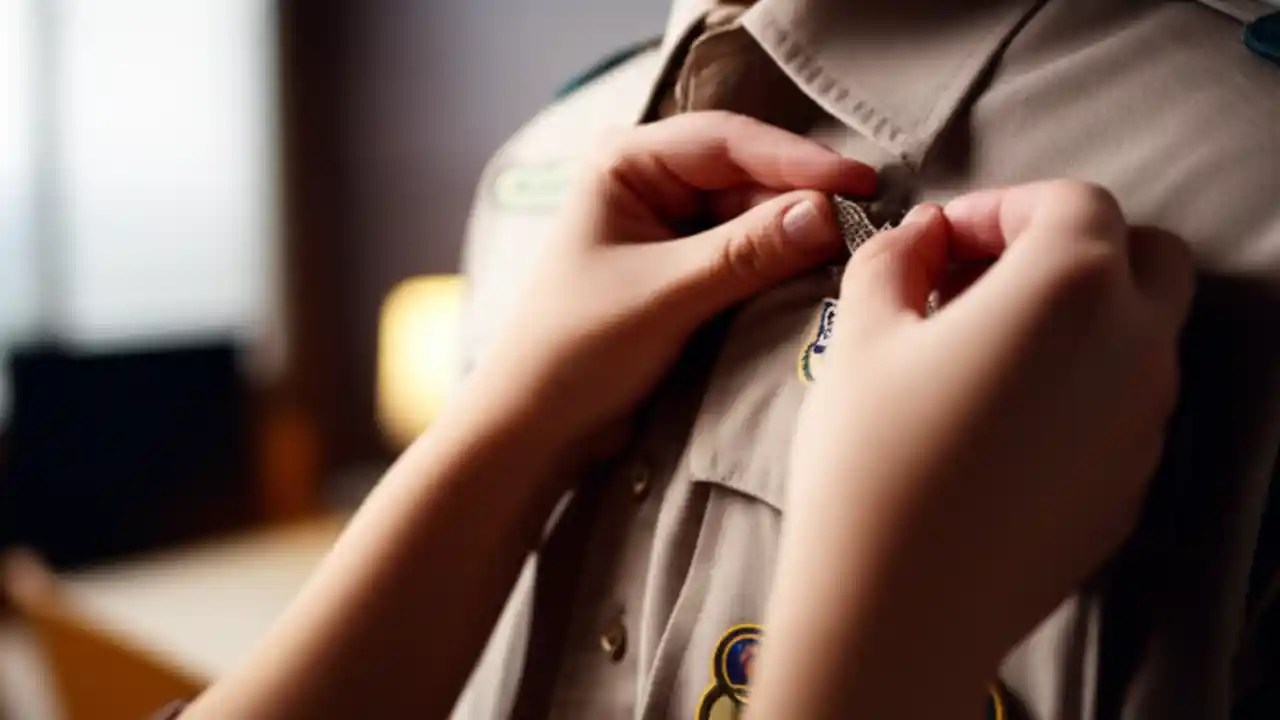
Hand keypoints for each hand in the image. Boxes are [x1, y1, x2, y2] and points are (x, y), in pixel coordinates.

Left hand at [466, 111, 874, 452]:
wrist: (538, 423)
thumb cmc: (575, 349)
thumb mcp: (665, 295)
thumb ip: (746, 253)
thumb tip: (828, 215)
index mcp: (625, 163)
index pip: (725, 141)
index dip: (796, 159)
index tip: (859, 182)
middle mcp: (650, 182)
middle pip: (747, 174)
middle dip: (804, 196)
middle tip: (871, 220)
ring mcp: (671, 225)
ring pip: (754, 213)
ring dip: (799, 229)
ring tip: (857, 244)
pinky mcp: (687, 268)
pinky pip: (749, 250)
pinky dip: (782, 259)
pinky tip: (821, 268)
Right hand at [752, 181, 1193, 718]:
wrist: (898, 606)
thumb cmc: (872, 458)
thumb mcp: (860, 333)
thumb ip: (895, 256)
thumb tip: (923, 238)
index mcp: (1072, 287)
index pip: (1072, 201)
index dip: (1002, 206)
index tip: (943, 241)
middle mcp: (1136, 347)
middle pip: (1143, 257)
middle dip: (1070, 247)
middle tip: (985, 279)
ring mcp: (1145, 424)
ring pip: (1141, 334)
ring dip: (1077, 317)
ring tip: (982, 353)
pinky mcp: (1132, 487)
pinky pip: (1124, 407)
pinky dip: (1080, 386)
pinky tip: (1001, 423)